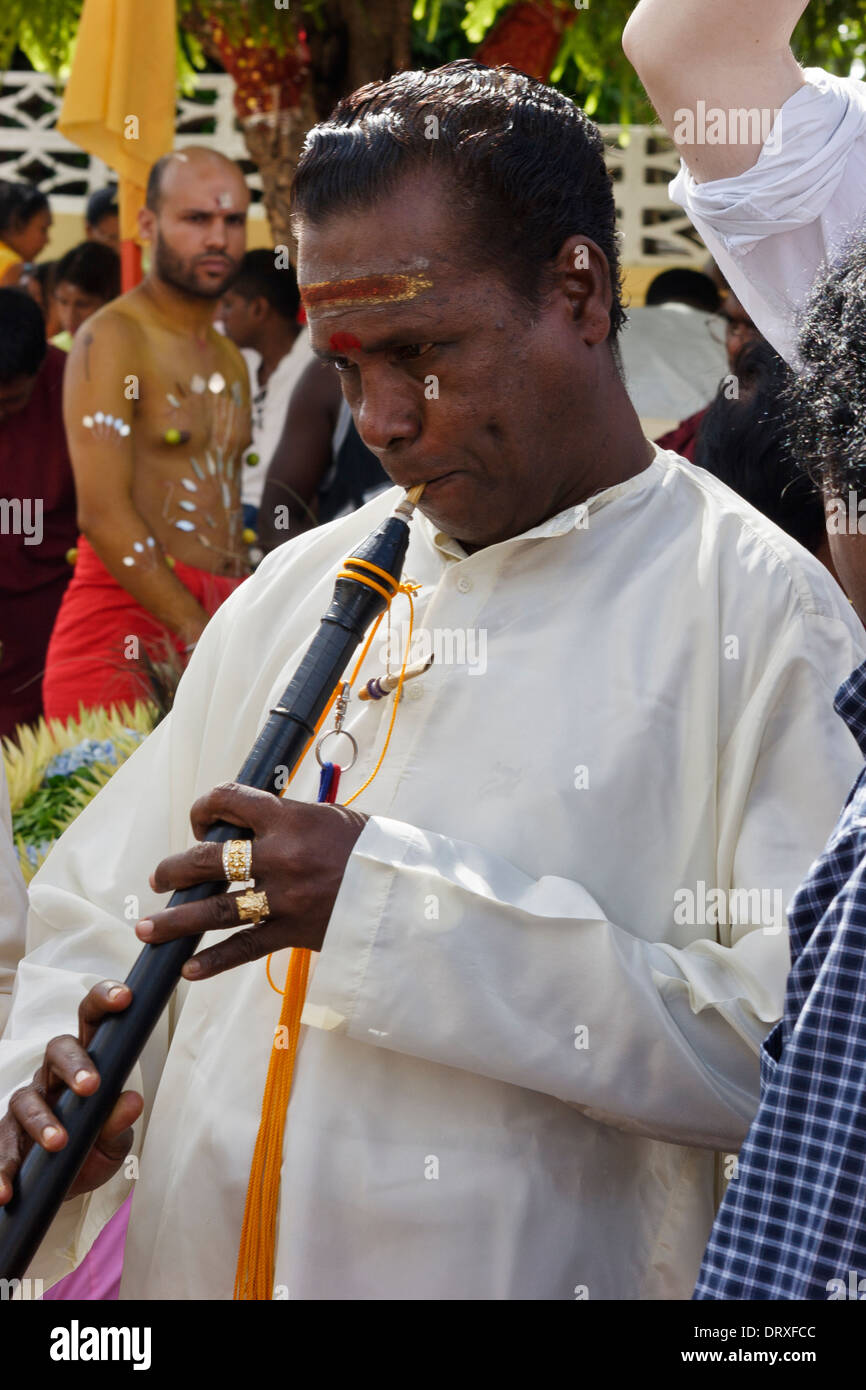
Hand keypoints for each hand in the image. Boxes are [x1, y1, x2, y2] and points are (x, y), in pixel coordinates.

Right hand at [0, 981, 142, 1205]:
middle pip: (57, 1049)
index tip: (125, 997)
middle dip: (74, 1064)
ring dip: (42, 1120)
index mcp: (84, 1065)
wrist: (60, 1188)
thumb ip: (118, 1123)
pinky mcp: (4, 1139)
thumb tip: (132, 1101)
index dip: (104, 1003)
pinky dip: (1, 1169)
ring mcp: (25, 1106)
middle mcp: (51, 1077)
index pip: (92, 1023)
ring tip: (59, 1143)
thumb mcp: (112, 1143)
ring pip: (26, 1099)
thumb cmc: (91, 1149)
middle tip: (92, 1086)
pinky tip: (4, 1190)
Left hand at [137, 782, 368, 980]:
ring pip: (214, 909)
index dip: (205, 806)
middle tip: (160, 878)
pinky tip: (189, 971)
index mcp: (289, 818)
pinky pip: (245, 948)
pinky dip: (214, 962)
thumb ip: (287, 820)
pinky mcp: (294, 931)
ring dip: (176, 920)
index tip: (200, 820)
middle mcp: (279, 855)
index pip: (229, 800)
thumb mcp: (329, 819)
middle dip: (175, 869)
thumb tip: (247, 824)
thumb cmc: (371, 848)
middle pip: (207, 859)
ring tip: (148, 929)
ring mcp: (283, 896)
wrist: (406, 888)